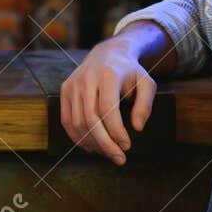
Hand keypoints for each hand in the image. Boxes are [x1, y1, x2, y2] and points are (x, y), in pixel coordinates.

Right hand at [59, 38, 156, 164]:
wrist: (108, 54)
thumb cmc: (130, 72)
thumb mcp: (147, 84)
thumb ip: (145, 105)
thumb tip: (137, 128)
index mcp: (108, 74)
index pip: (107, 109)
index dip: (116, 131)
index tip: (126, 145)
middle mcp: (86, 79)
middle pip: (90, 118)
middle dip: (105, 143)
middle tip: (119, 158)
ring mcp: (72, 85)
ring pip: (77, 122)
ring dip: (92, 143)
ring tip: (107, 153)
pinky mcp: (65, 91)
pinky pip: (67, 120)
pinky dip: (77, 137)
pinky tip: (91, 146)